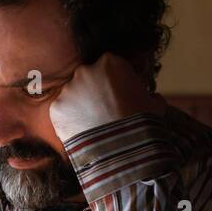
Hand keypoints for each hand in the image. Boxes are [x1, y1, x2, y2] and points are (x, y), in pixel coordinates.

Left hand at [48, 53, 165, 140]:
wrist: (123, 147)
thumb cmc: (143, 123)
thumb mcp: (154, 103)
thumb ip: (149, 95)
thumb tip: (151, 98)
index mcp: (111, 62)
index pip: (110, 67)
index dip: (115, 81)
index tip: (118, 95)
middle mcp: (86, 70)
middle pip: (88, 77)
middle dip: (95, 91)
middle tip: (103, 110)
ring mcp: (69, 88)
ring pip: (73, 94)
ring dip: (81, 106)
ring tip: (93, 125)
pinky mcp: (57, 107)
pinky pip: (63, 111)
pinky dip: (70, 120)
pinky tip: (81, 131)